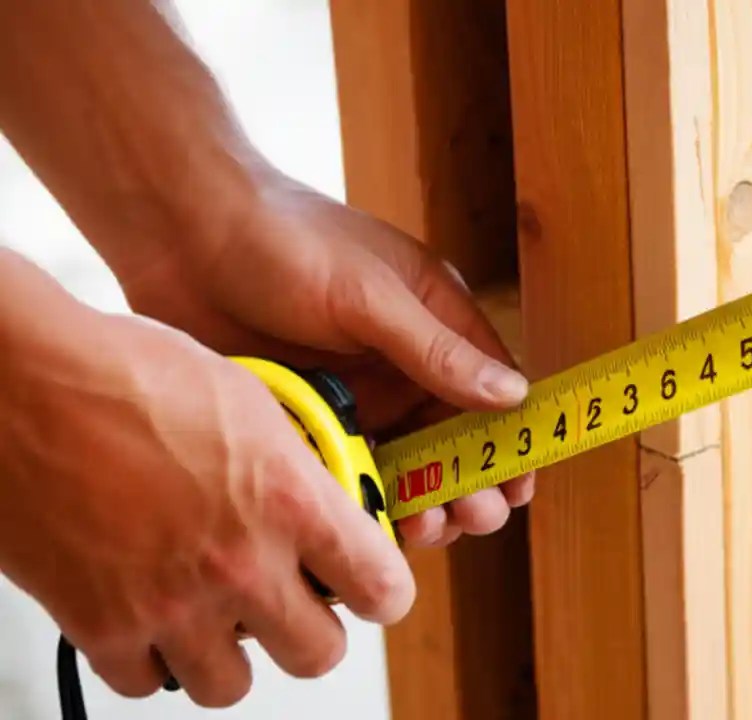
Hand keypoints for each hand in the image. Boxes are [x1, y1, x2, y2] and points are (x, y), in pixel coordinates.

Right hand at [0, 264, 413, 706]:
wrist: (25, 382)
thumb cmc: (130, 372)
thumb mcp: (252, 400)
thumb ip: (297, 464)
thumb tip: (324, 497)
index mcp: (290, 500)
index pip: (382, 587)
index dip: (383, 591)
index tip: (371, 587)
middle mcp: (239, 563)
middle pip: (318, 654)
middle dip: (314, 631)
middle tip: (295, 603)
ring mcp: (170, 604)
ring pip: (233, 686)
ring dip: (232, 652)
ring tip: (218, 611)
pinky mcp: (101, 626)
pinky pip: (149, 682)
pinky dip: (153, 657)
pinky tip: (152, 613)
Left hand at [110, 171, 534, 547]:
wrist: (177, 231)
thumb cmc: (283, 239)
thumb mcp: (371, 296)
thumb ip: (437, 351)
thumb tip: (514, 396)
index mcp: (434, 319)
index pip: (492, 388)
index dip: (510, 440)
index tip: (519, 487)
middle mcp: (401, 362)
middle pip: (454, 438)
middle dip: (470, 480)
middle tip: (473, 515)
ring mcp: (354, 392)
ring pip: (403, 464)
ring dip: (422, 500)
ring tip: (425, 527)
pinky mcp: (307, 416)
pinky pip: (345, 469)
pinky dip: (361, 500)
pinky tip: (368, 527)